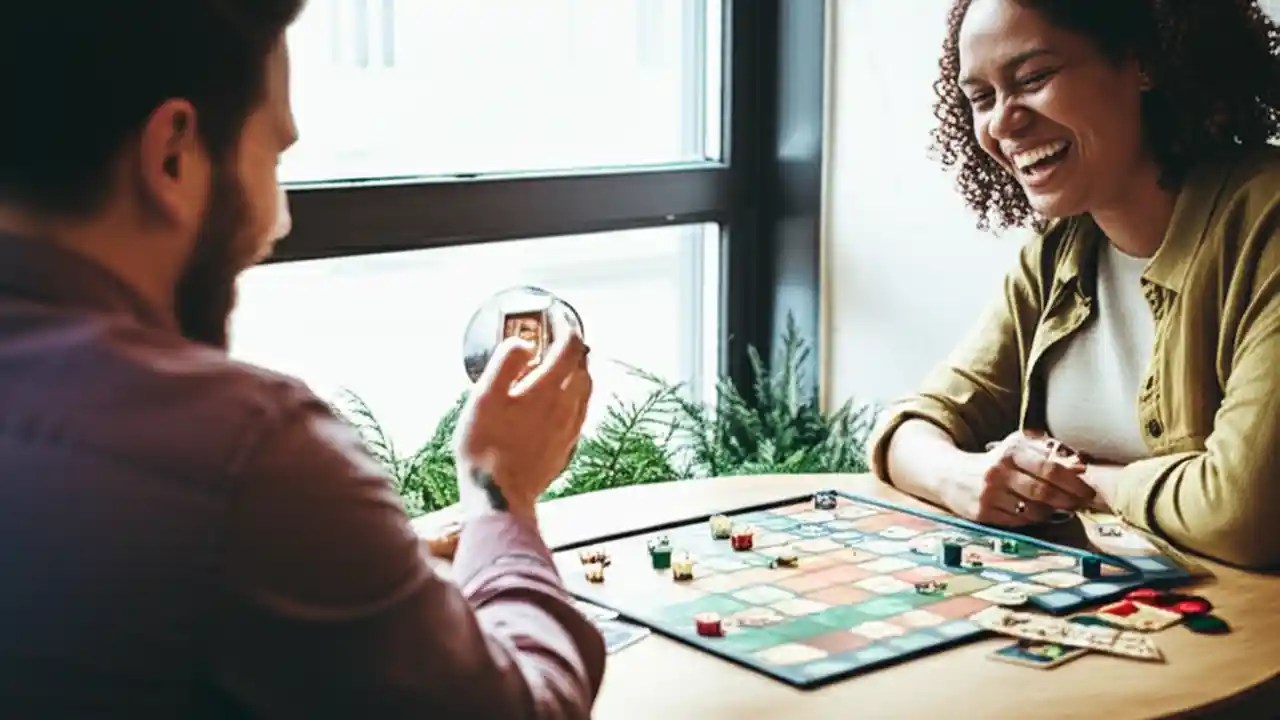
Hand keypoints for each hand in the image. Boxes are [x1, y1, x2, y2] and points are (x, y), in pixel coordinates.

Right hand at [454, 308, 591, 519]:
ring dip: (575, 372)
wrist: (501, 497)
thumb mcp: (484, 396)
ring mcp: (570, 429)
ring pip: (584, 391)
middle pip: (582, 367)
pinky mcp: (567, 447)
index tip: (555, 316)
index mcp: (547, 389)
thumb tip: (524, 344)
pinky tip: (556, 402)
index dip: (565, 326)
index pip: (569, 347)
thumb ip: (505, 363)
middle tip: (556, 339)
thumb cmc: (485, 447)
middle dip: (572, 348)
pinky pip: (579, 412)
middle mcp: (567, 407)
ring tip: (557, 367)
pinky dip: (572, 396)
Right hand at [944, 430, 1093, 526]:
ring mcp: (989, 495)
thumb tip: (1080, 466)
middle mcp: (998, 472)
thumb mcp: (1017, 447)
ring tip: (1061, 508)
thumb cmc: (995, 461)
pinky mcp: (983, 514)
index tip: (1088, 490)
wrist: (950, 475)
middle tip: (1081, 503)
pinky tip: (1037, 513)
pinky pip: (1020, 522)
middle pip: (1044, 491)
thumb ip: (1049, 452)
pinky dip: (1034, 519)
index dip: (1074, 482)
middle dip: (1069, 500)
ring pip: (1034, 510)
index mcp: (1009, 451)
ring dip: (1053, 512)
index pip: (1050, 468)